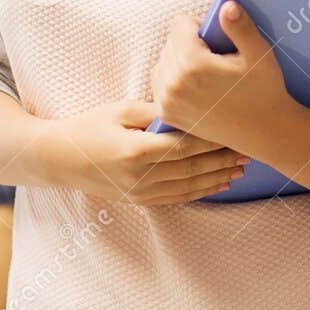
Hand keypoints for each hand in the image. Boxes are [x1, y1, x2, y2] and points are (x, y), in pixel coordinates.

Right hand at [40, 100, 246, 206]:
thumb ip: (156, 111)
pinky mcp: (140, 202)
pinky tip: (218, 183)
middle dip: (222, 159)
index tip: (233, 129)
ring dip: (217, 178)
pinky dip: (201, 192)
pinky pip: (178, 199)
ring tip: (240, 167)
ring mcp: (141, 193)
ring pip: (190, 188)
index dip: (212, 139)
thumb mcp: (120, 109)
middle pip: (193, 169)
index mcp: (137, 151)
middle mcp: (142, 177)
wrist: (61, 158)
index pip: (186, 146)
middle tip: (247, 148)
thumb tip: (187, 107)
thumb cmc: (90, 126)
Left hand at [150, 2, 288, 151]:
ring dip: (180, 60)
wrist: (263, 132)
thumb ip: (240, 28)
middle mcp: (172, 82)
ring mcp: (166, 100)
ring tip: (206, 73)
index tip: (218, 42)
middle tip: (216, 60)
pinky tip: (197, 86)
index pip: (180, 23)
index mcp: (192, 63)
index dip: (201, 27)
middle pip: (171, 41)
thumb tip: (227, 5)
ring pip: (163, 60)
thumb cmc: (264, 90)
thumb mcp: (259, 55)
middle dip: (190, 43)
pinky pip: (160, 82)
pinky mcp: (166, 114)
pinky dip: (174, 79)